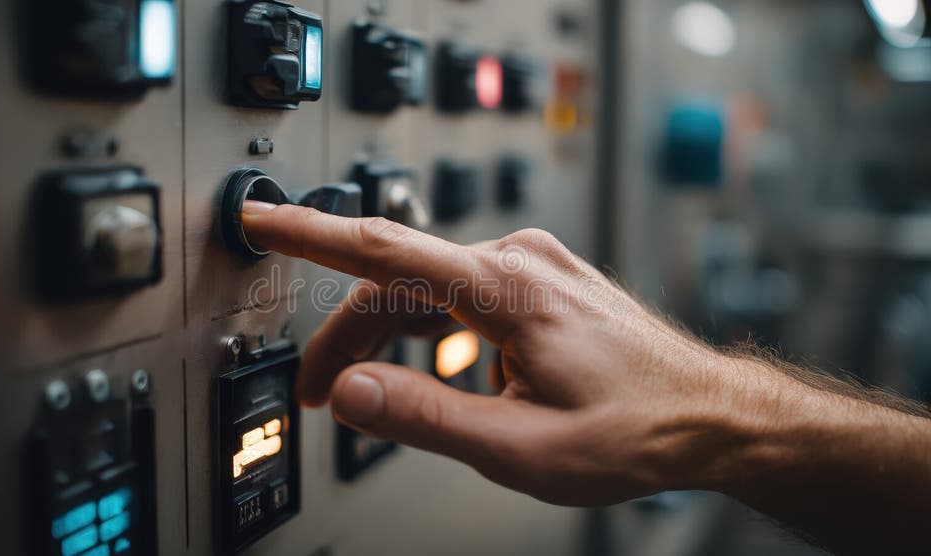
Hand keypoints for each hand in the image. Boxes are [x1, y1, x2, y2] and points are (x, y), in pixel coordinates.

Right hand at [241, 200, 742, 505]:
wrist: (709, 416)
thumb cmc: (636, 429)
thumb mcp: (521, 446)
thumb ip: (427, 418)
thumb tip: (352, 393)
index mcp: (505, 289)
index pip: (382, 250)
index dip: (309, 234)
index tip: (260, 218)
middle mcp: (517, 261)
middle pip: (396, 283)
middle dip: (347, 336)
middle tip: (320, 394)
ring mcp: (532, 266)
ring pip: (426, 289)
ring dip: (388, 336)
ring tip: (369, 393)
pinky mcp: (540, 281)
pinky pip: (460, 293)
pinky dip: (429, 329)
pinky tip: (434, 371)